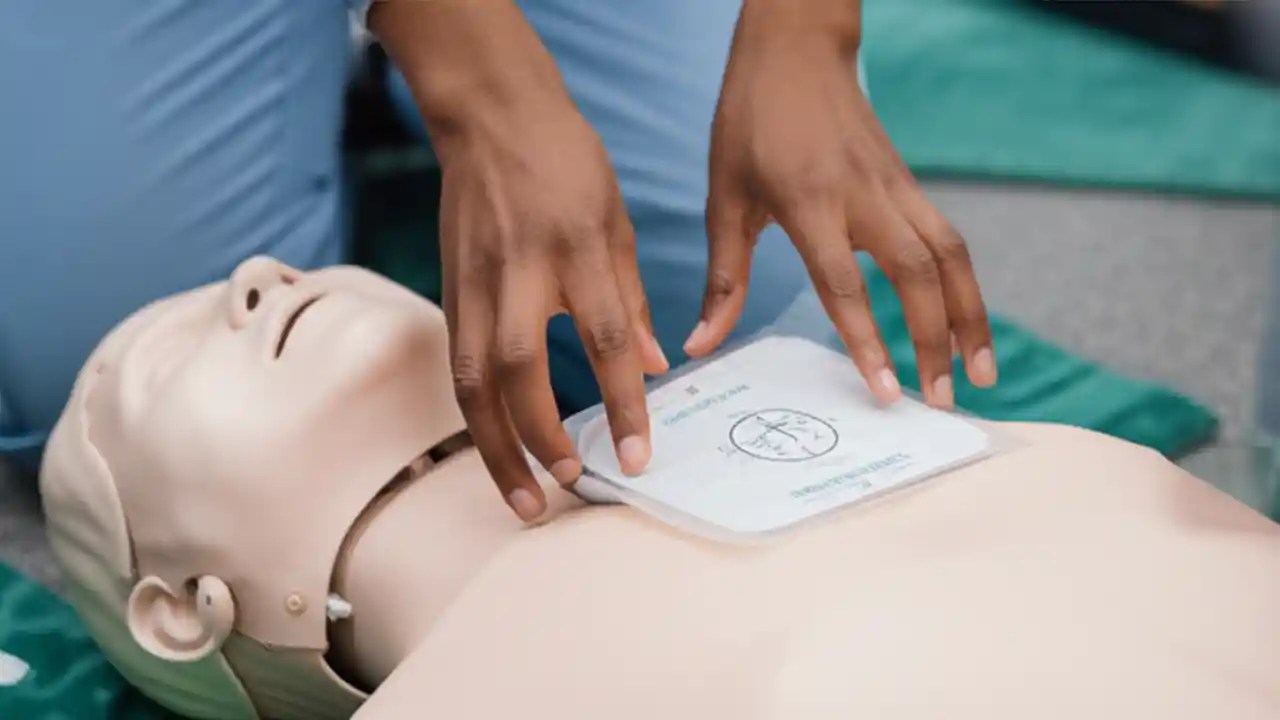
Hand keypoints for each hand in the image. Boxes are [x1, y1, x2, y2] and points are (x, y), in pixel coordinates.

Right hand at [372, 0, 666, 520]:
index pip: (602, 340)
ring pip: (473, 383)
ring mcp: (474, 285)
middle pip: (519, 374)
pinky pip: (459, 367)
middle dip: (540, 441)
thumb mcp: (616, 221)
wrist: (489, 117)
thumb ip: (632, 299)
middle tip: (569, 486)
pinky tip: (497, 449)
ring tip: (523, 498)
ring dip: (496, 448)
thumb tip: (652, 367)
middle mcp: (518, 273)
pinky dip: (477, 416)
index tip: (637, 456)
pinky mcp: (449, 291)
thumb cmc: (564, 162)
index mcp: (574, 249)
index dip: (622, 404)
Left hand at [689, 0, 996, 407]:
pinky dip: (963, 286)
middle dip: (937, 340)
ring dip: (971, 316)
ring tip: (981, 372)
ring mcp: (895, 186)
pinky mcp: (909, 183)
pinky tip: (964, 324)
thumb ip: (723, 278)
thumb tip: (700, 345)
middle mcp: (864, 195)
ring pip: (952, 256)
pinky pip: (948, 239)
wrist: (796, 48)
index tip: (887, 392)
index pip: (846, 284)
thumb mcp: (724, 198)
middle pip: (919, 275)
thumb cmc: (750, 122)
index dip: (868, 341)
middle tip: (944, 399)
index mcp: (810, 201)